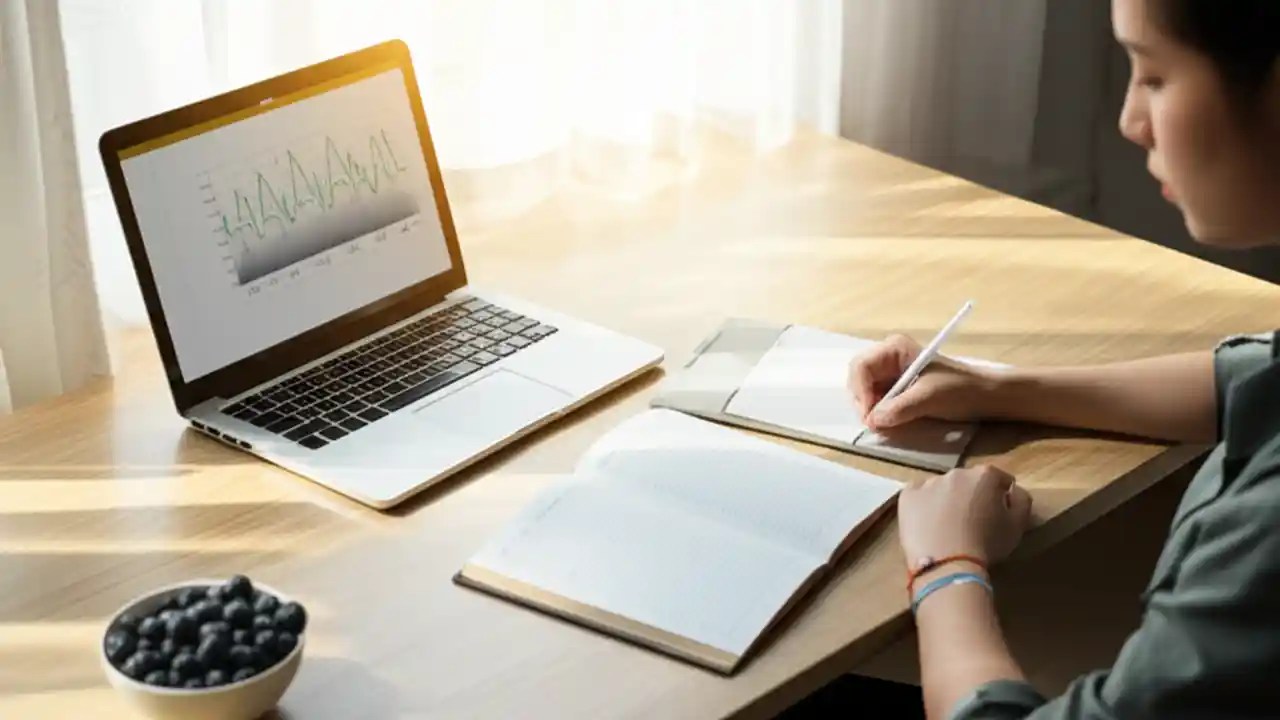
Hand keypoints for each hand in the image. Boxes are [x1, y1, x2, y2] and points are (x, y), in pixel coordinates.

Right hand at [848, 334, 1000, 430]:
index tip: (870, 416)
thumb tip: (872, 421)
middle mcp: (888, 357)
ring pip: (864, 391)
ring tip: (883, 424)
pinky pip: (875, 400)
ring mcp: (891, 372)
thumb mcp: (928, 398)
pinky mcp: (896, 387)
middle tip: (874, 424)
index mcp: (895, 348)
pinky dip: (878, 412)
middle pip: (858, 378)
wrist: (985, 397)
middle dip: (862, 401)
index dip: (861, 392)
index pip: (861, 367)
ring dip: (869, 409)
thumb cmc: (960, 390)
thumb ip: (898, 408)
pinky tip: (889, 421)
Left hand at [898, 465, 1032, 566]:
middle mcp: (956, 472)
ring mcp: (928, 482)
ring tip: (947, 526)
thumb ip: (1021, 500)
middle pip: (968, 481)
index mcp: (985, 475)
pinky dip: (923, 505)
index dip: (1000, 496)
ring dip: (947, 499)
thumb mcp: (1018, 525)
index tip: (998, 513)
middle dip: (972, 495)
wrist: (946, 562)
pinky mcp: (907, 495)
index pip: (998, 479)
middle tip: (972, 521)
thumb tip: (1013, 490)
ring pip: (941, 487)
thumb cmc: (987, 544)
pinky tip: (927, 523)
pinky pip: (918, 495)